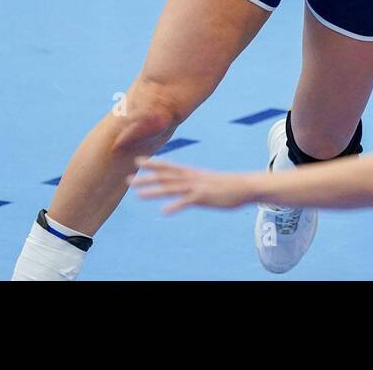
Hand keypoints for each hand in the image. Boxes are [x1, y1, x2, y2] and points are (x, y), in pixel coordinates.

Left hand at [129, 157, 254, 213]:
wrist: (244, 186)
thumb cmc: (225, 185)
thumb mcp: (206, 182)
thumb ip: (193, 184)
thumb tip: (185, 189)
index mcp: (191, 173)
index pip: (168, 166)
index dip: (153, 163)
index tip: (137, 161)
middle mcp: (191, 177)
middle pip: (164, 177)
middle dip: (146, 178)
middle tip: (127, 180)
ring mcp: (197, 186)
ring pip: (171, 188)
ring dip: (154, 191)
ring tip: (138, 195)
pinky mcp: (204, 197)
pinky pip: (187, 202)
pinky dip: (176, 206)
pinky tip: (164, 212)